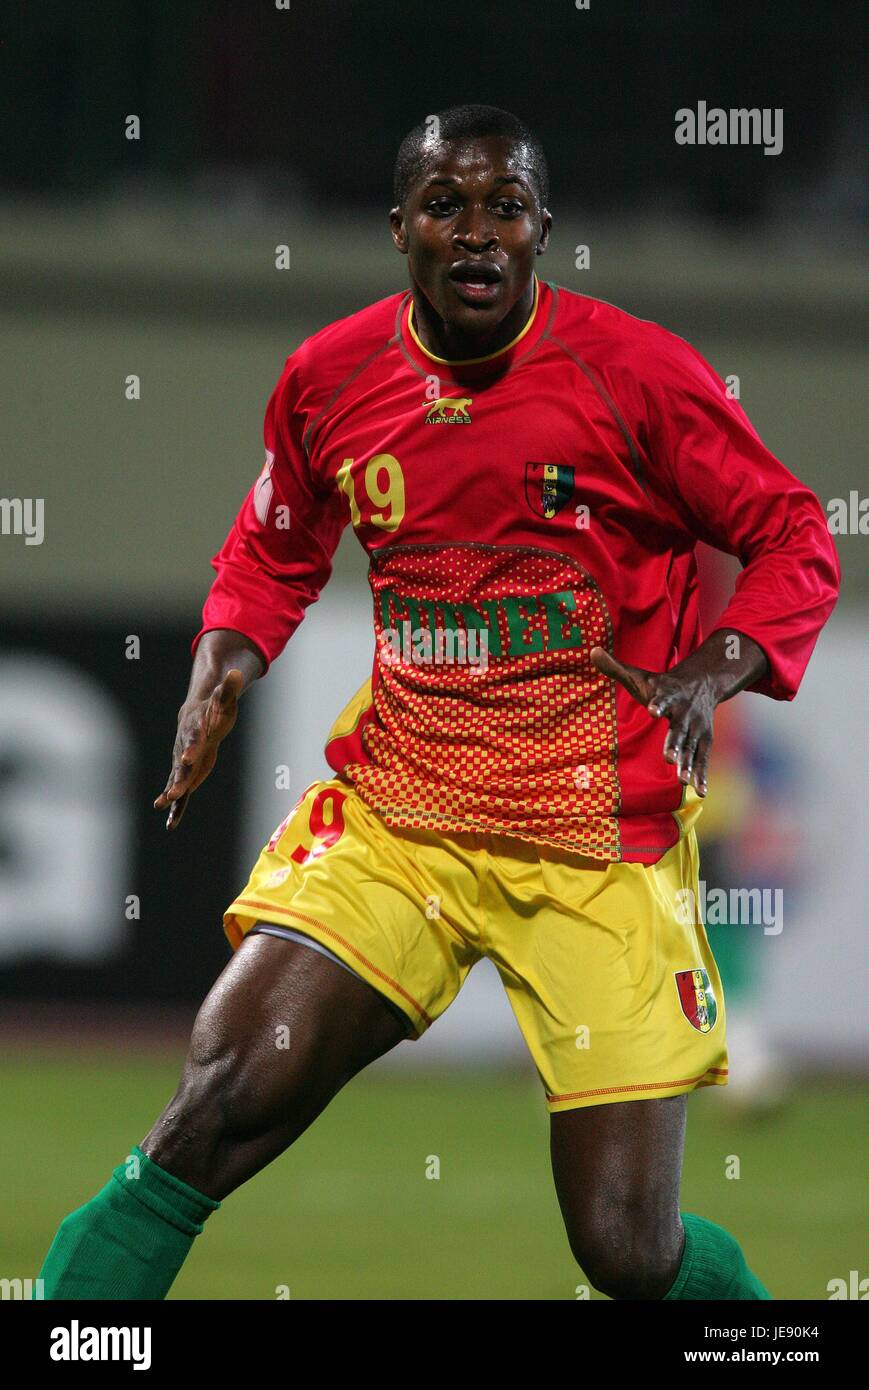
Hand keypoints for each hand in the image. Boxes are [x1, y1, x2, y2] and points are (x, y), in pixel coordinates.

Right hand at [153, 668, 244, 828]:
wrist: (194, 716)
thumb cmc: (213, 707)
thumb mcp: (224, 698)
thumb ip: (229, 688)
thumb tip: (237, 672)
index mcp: (194, 730)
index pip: (192, 739)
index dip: (190, 748)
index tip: (187, 758)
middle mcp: (184, 748)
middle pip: (180, 765)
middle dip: (178, 779)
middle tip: (172, 793)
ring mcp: (183, 763)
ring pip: (176, 781)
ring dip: (171, 794)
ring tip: (162, 807)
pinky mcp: (187, 774)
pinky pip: (181, 792)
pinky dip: (176, 808)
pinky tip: (170, 824)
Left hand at [590, 646, 717, 795]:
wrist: (703, 681)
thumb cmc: (661, 684)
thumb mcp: (640, 675)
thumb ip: (615, 667)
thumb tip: (591, 651)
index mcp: (668, 695)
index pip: (663, 699)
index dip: (658, 704)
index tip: (652, 710)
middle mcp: (685, 712)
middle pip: (679, 729)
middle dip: (675, 743)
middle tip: (670, 758)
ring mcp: (696, 727)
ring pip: (692, 747)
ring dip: (689, 763)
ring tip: (684, 781)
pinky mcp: (704, 739)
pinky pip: (703, 758)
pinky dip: (702, 774)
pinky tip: (701, 791)